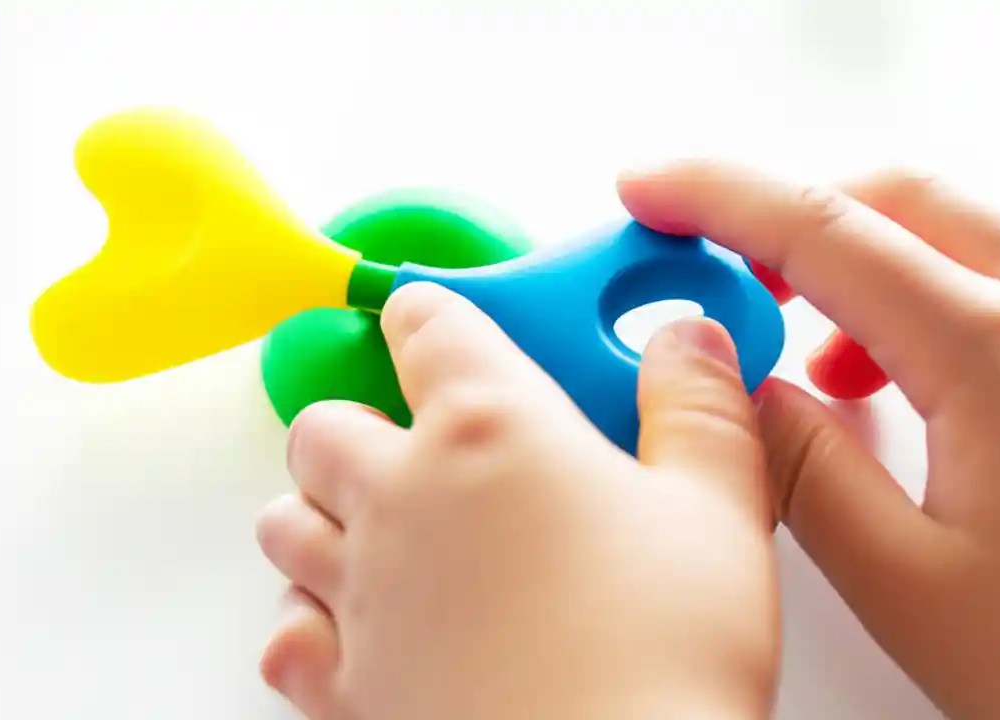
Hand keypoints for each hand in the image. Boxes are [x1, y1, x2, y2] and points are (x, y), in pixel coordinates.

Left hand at [256, 283, 780, 718]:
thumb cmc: (663, 658)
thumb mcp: (716, 512)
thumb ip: (698, 407)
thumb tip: (687, 338)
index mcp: (488, 430)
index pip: (427, 325)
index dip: (430, 311)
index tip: (438, 317)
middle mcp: (401, 496)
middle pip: (323, 426)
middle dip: (358, 423)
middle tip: (418, 445)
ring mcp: (358, 592)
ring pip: (285, 522)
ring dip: (321, 515)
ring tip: (382, 532)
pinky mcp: (343, 682)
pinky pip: (283, 633)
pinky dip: (308, 621)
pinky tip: (361, 626)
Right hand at [620, 164, 999, 719]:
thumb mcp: (911, 587)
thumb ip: (806, 474)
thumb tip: (741, 394)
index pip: (825, 233)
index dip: (717, 196)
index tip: (648, 189)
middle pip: (893, 198)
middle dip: (782, 215)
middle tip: (706, 266)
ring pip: (949, 231)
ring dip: (850, 258)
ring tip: (791, 342)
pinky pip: (994, 278)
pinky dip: (911, 294)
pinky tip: (880, 372)